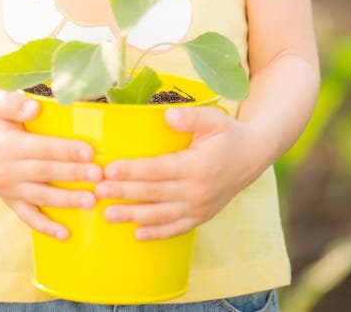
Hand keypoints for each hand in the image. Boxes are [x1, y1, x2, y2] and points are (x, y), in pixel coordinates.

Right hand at [0, 91, 101, 238]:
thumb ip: (14, 104)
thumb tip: (34, 108)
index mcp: (8, 145)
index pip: (42, 148)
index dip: (65, 150)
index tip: (89, 151)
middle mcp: (8, 171)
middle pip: (46, 174)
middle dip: (74, 175)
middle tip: (99, 175)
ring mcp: (9, 190)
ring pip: (42, 197)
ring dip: (67, 201)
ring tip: (91, 202)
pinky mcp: (10, 202)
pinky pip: (29, 218)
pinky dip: (46, 228)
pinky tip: (66, 234)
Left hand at [93, 105, 264, 240]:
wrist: (252, 157)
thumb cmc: (228, 134)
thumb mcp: (214, 118)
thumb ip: (191, 117)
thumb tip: (167, 116)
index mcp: (197, 165)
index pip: (158, 169)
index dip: (132, 170)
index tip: (109, 170)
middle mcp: (197, 190)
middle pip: (154, 194)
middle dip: (124, 193)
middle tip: (97, 193)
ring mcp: (199, 207)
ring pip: (161, 215)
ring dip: (133, 216)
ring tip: (108, 215)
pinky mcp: (201, 217)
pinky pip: (176, 229)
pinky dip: (157, 233)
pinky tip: (137, 234)